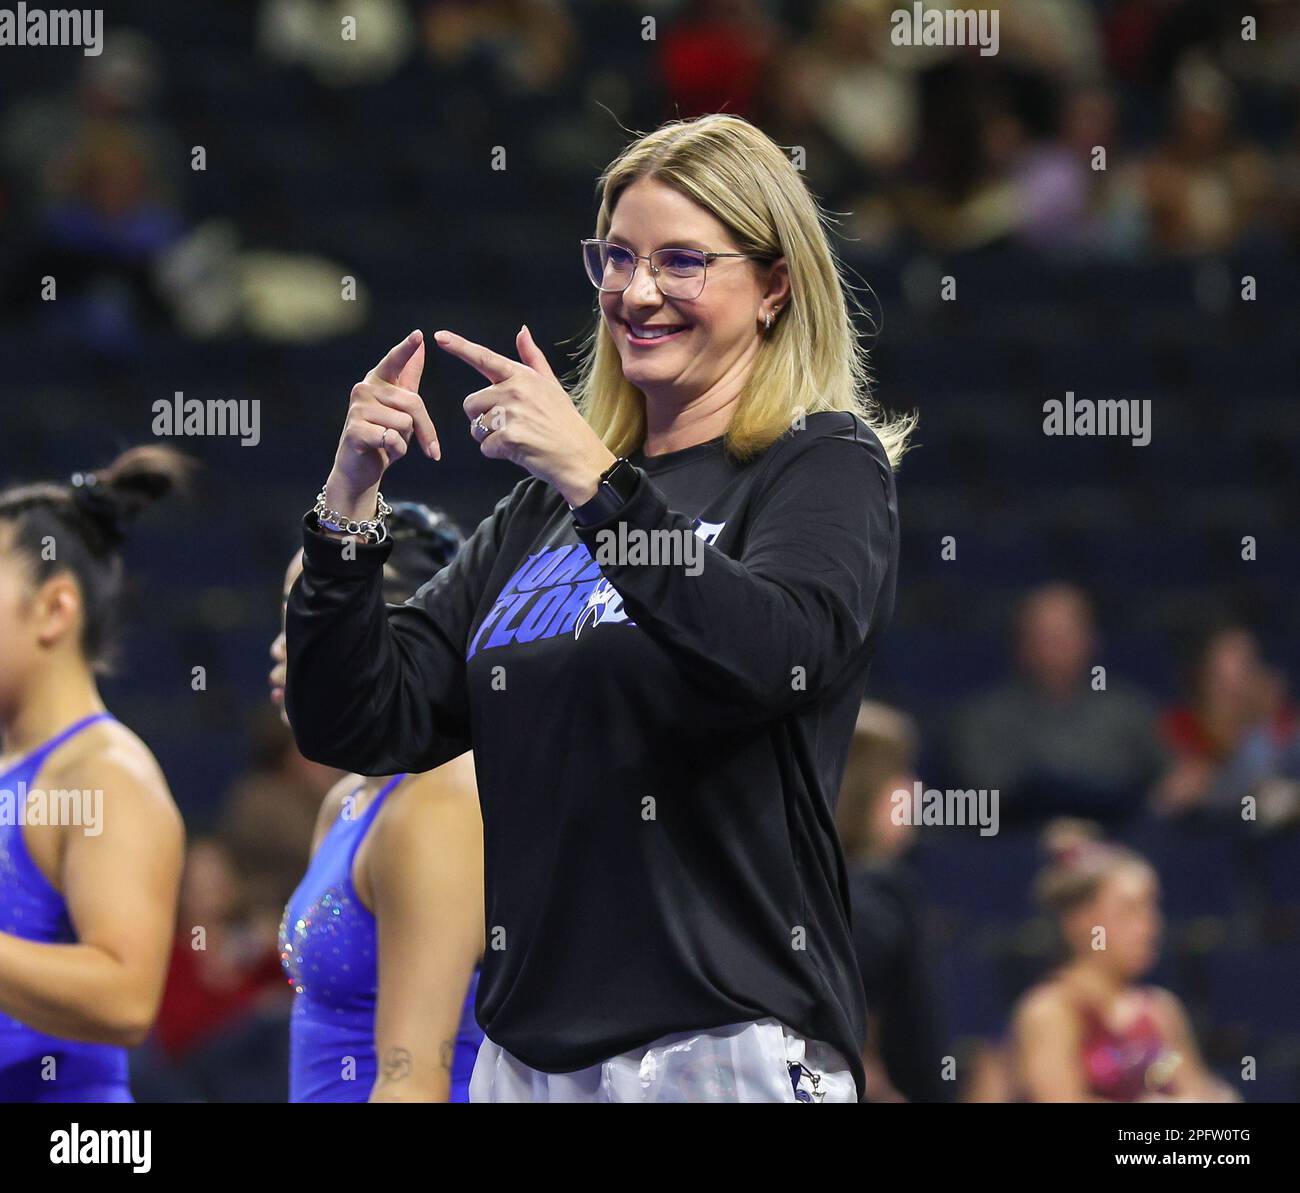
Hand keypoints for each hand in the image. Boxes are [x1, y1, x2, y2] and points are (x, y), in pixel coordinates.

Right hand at [326, 330, 440, 514]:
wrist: (360, 470)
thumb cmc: (383, 437)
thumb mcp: (401, 408)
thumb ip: (409, 379)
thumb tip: (420, 347)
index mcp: (376, 381)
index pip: (394, 361)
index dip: (406, 349)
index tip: (419, 334)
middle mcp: (363, 389)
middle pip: (413, 402)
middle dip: (425, 429)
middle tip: (426, 446)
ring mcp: (357, 409)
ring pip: (405, 422)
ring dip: (405, 440)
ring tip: (388, 443)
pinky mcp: (355, 430)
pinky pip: (393, 439)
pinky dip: (396, 451)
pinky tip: (381, 451)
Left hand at [435, 325, 614, 505]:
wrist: (579, 457)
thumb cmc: (564, 423)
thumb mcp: (551, 385)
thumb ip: (532, 358)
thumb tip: (522, 331)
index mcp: (522, 376)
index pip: (485, 358)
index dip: (460, 347)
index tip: (440, 337)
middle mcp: (515, 391)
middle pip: (471, 403)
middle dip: (482, 418)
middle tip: (509, 425)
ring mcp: (512, 414)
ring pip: (476, 427)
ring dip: (489, 437)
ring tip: (517, 438)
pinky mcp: (509, 438)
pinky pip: (485, 447)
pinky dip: (498, 453)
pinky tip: (519, 450)